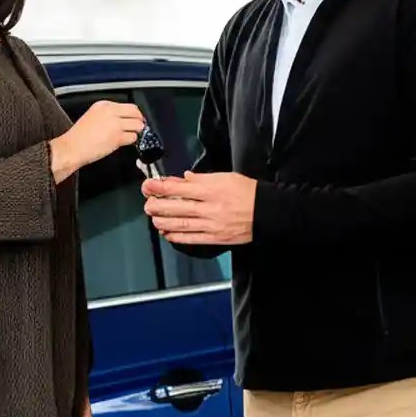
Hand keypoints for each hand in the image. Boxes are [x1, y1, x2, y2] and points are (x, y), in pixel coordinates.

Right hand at [53, 100, 144, 169]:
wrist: (71, 148)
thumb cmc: (78, 137)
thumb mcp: (92, 116)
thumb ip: (108, 115)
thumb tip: (122, 119)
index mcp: (103, 105)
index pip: (128, 105)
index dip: (133, 114)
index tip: (133, 119)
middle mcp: (111, 112)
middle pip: (136, 113)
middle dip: (139, 120)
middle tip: (139, 127)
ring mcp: (115, 124)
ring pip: (137, 125)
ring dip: (137, 131)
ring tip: (131, 135)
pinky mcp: (117, 137)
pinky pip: (133, 137)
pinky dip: (131, 141)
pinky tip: (124, 142)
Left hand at [142, 171, 256, 244]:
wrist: (267, 212)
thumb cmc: (247, 191)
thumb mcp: (225, 177)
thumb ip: (201, 179)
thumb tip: (182, 179)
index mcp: (212, 190)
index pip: (179, 189)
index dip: (160, 188)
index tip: (148, 186)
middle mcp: (209, 208)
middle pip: (176, 208)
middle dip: (157, 206)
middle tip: (148, 203)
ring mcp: (211, 225)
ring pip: (180, 225)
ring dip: (162, 222)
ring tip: (154, 218)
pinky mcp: (215, 238)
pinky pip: (192, 239)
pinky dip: (176, 237)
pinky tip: (166, 234)